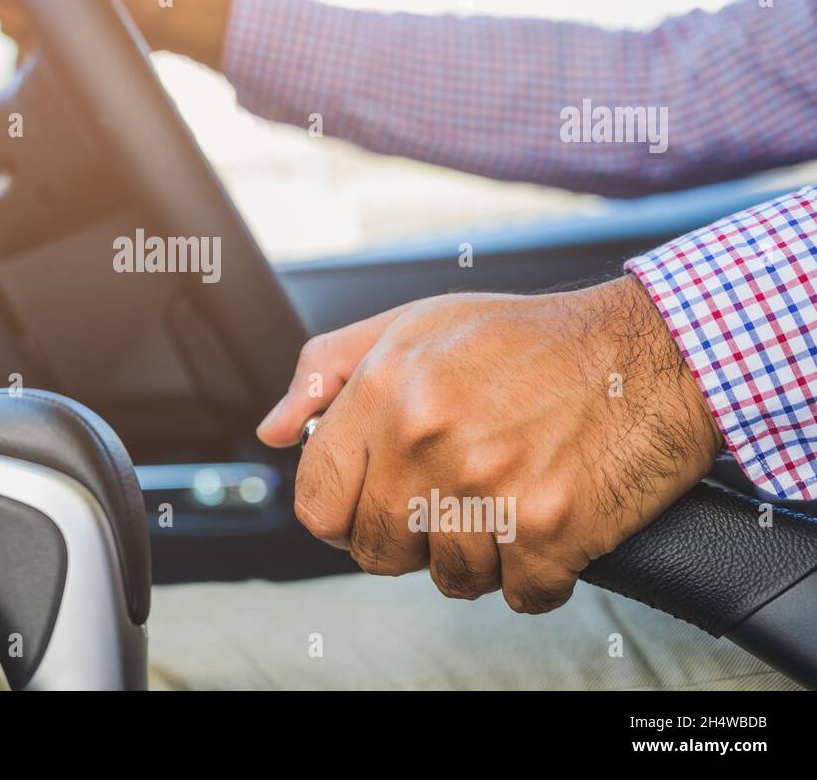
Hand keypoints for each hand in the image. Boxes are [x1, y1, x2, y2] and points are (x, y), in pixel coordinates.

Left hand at [258, 276, 722, 612]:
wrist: (649, 353)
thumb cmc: (530, 339)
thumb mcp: (413, 326)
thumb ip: (325, 372)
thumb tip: (273, 430)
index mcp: (386, 394)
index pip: (317, 502)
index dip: (341, 510)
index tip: (371, 502)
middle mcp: (428, 443)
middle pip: (374, 552)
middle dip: (405, 536)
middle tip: (446, 500)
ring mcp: (488, 492)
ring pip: (447, 579)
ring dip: (475, 555)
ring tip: (501, 502)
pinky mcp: (550, 531)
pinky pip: (517, 595)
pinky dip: (533, 574)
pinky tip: (543, 522)